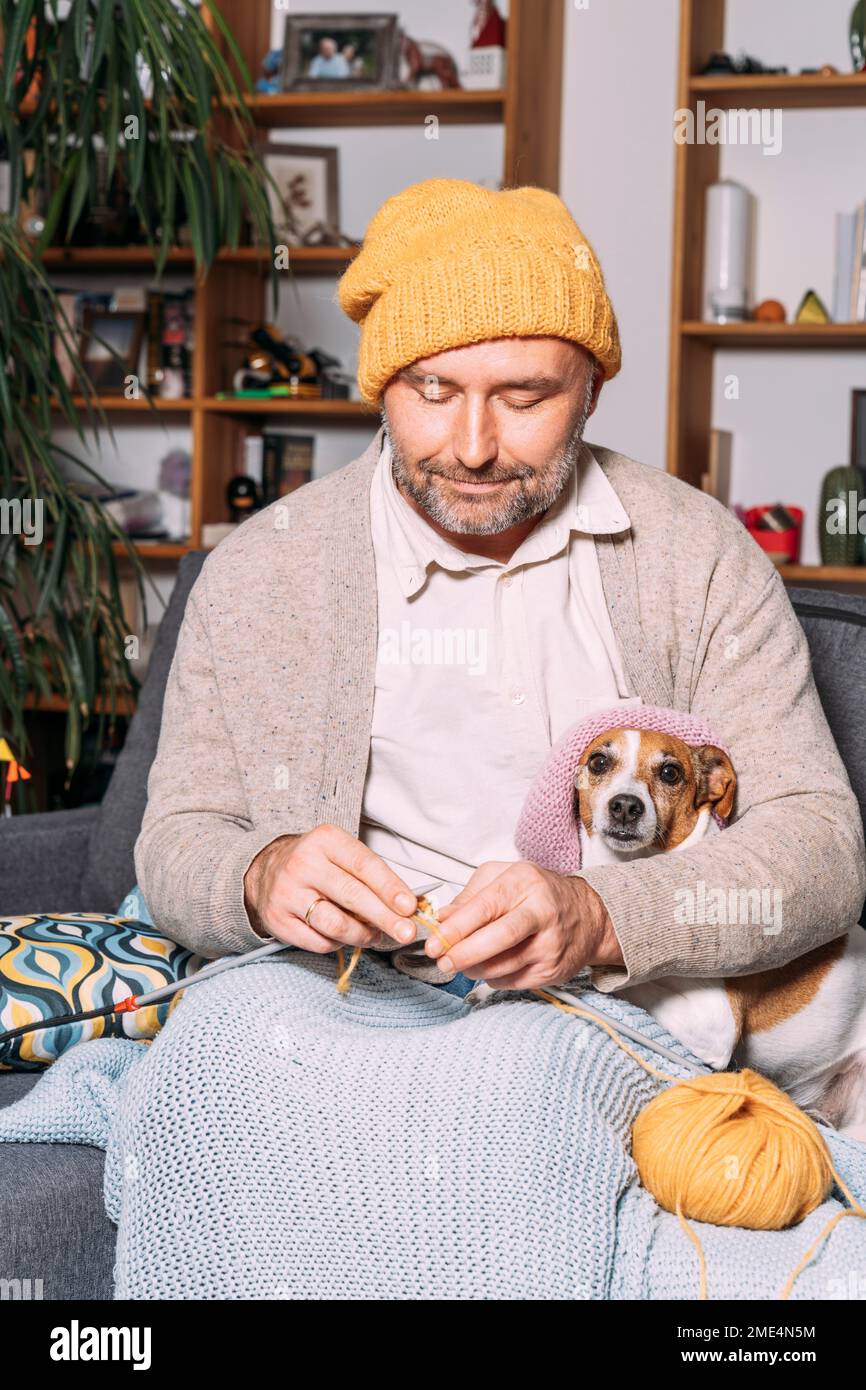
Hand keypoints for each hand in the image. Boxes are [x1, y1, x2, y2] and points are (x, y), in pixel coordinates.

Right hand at [242, 824, 420, 952]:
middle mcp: (303, 864)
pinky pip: (318, 942)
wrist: (267, 871)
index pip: (364, 865)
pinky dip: (338, 943)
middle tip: (406, 933)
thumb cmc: (318, 864)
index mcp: (325, 840)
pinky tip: (343, 936)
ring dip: (362, 935)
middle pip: (352, 895)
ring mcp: (287, 893)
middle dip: (385, 917)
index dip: (390, 888)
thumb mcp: (342, 854)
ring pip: (335, 924)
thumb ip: (372, 876)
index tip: (410, 907)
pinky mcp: (278, 920)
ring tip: (374, 935)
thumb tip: (406, 908)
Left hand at [427, 860, 620, 989]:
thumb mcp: (504, 877)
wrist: (587, 916)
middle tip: (442, 961)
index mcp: (525, 883)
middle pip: (497, 939)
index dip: (455, 928)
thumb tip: (442, 918)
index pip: (485, 907)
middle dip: (462, 954)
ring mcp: (550, 945)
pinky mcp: (552, 970)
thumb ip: (470, 895)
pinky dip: (492, 977)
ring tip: (461, 963)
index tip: (434, 941)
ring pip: (502, 966)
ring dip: (473, 969)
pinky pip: (511, 982)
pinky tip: (488, 966)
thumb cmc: (539, 893)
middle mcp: (541, 913)